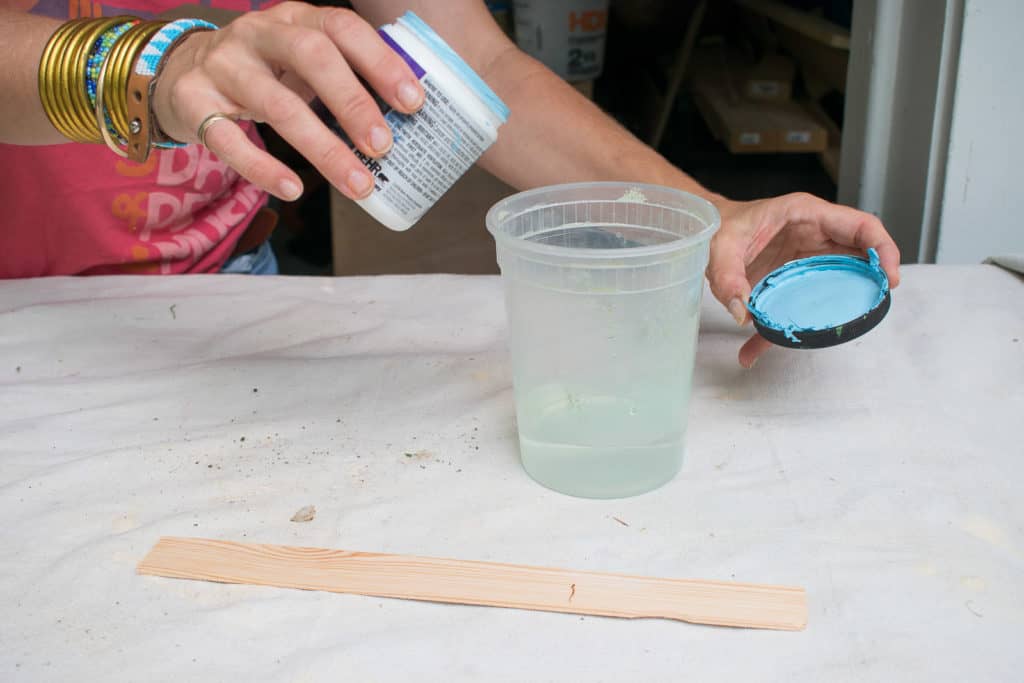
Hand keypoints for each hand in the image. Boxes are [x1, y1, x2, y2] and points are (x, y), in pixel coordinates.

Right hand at [150, 2, 424, 201]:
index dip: (380, 62)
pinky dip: (264, 168)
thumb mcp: (300, 61)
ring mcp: (222, 65)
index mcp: (294, 18)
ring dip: (322, 148)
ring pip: (277, 104)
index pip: (342, 28)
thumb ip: (343, 77)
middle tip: (384, 146)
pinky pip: (228, 140)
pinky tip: (294, 189)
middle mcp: (257, 33)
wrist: (178, 73)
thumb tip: (405, 121)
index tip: (413, 103)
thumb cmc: (263, 73)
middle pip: (311, 56)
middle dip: (353, 102)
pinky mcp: (193, 101)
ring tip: (358, 183)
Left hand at [705, 192, 900, 368]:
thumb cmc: (719, 228)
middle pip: (860, 253)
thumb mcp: (719, 248)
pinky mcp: (795, 279)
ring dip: (845, 302)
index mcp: (805, 214)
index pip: (859, 225)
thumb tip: (742, 313)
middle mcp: (813, 235)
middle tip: (876, 304)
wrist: (706, 232)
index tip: (889, 275)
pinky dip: (794, 325)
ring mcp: (806, 257)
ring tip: (843, 325)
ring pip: (842, 278)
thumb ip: (727, 278)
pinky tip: (767, 347)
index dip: (883, 247)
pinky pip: (807, 301)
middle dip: (874, 278)